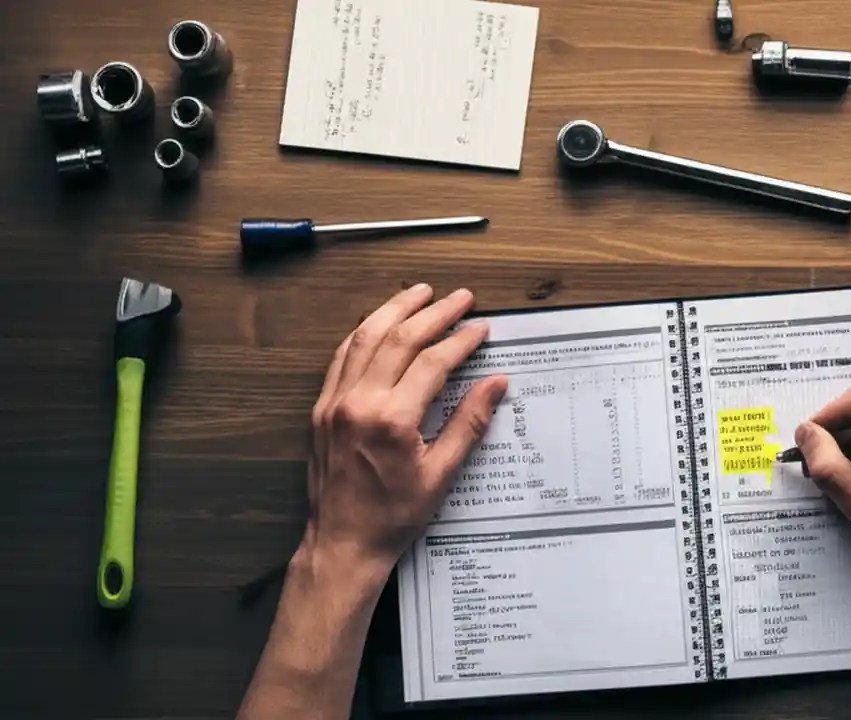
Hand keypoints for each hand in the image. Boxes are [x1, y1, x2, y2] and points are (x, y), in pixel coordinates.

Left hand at [302, 284, 507, 578]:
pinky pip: (342, 357)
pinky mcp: (321, 409)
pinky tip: (379, 322)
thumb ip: (469, 423)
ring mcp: (335, 402)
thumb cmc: (393, 517)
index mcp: (392, 420)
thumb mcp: (441, 475)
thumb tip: (496, 384)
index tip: (481, 329)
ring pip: (365, 338)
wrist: (342, 543)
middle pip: (400, 339)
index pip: (432, 362)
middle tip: (461, 297)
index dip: (460, 341)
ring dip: (395, 310)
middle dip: (434, 313)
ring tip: (420, 292)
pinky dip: (363, 333)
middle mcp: (359, 403)